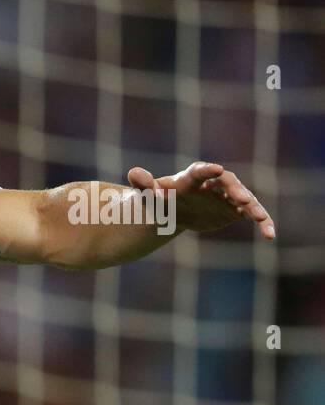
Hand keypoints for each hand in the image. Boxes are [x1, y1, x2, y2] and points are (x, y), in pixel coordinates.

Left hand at [127, 161, 274, 239]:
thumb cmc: (158, 200)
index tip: (216, 169)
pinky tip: (271, 235)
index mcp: (191, 178)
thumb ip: (143, 185)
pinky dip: (262, 223)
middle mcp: (213, 183)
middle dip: (235, 190)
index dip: (207, 171)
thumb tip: (133, 173)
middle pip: (228, 183)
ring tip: (261, 218)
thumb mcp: (148, 196)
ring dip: (254, 207)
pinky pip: (252, 215)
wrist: (170, 212)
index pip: (200, 171)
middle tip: (244, 200)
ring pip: (244, 199)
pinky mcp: (235, 210)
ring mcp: (226, 196)